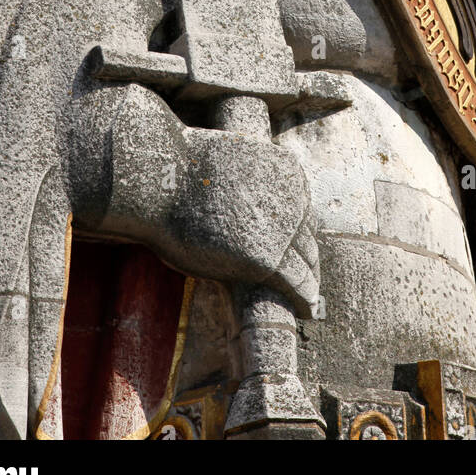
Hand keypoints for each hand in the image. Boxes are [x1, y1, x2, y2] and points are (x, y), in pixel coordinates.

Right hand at [70, 83, 319, 315]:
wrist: (164, 180)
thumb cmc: (183, 173)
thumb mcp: (232, 166)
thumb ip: (252, 185)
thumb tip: (246, 199)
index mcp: (288, 173)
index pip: (301, 211)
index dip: (302, 235)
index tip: (304, 252)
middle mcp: (293, 199)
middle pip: (307, 237)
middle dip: (309, 259)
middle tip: (311, 279)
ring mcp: (284, 229)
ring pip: (306, 262)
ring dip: (309, 280)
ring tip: (311, 299)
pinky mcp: (267, 259)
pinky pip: (295, 282)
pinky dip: (304, 297)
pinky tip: (307, 308)